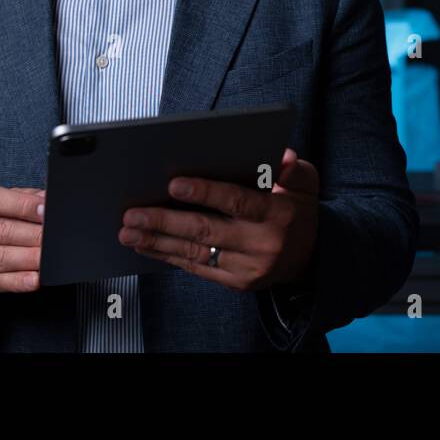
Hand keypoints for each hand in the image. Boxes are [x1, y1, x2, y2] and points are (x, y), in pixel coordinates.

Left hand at [118, 148, 318, 292]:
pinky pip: (197, 269)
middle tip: (133, 214)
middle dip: (165, 222)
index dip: (205, 193)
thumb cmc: (298, 209)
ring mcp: (248, 267)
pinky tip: (147, 246)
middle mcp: (262, 243)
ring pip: (195, 253)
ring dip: (157, 242)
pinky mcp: (237, 283)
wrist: (311, 256)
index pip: (237, 201)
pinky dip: (169, 257)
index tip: (173, 185)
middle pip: (206, 231)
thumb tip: (281, 157)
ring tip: (128, 232)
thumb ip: (293, 169)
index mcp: (277, 214)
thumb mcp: (305, 183)